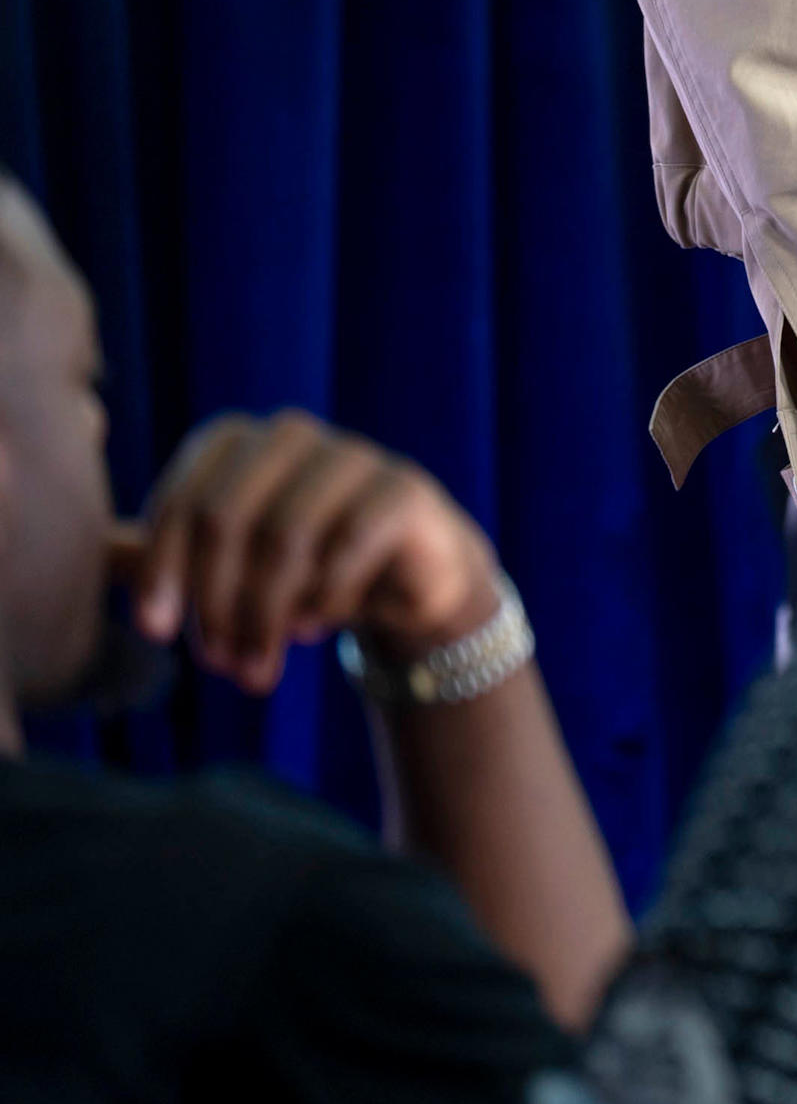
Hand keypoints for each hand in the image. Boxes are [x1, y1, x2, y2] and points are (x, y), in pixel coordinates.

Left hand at [112, 410, 498, 695]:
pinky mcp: (404, 487)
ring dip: (264, 615)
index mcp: (236, 442)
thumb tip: (82, 557)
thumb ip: (160, 556)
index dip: (163, 569)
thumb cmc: (301, 567)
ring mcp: (353, 454)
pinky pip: (349, 545)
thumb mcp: (223, 565)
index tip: (159, 632)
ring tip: (257, 669)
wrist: (406, 578)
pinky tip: (315, 627)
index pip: (181, 500)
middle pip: (225, 516)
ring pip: (286, 536)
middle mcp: (291, 434)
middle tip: (218, 662)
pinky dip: (324, 598)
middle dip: (214, 599)